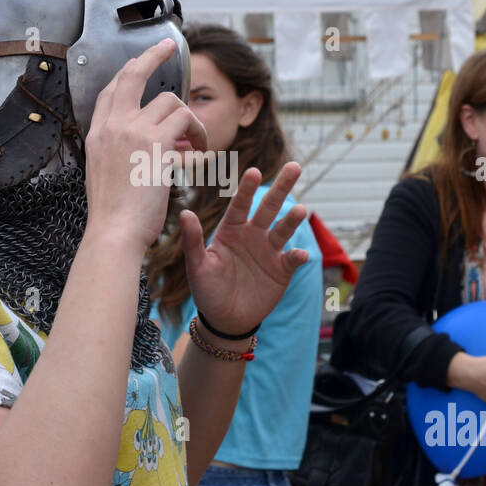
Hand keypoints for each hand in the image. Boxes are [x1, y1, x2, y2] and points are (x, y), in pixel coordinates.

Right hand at [84, 38, 205, 250]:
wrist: (114, 232)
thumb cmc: (114, 215)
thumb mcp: (105, 175)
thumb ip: (124, 152)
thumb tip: (160, 143)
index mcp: (96, 134)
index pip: (110, 91)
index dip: (127, 73)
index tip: (139, 63)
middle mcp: (112, 126)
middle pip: (132, 75)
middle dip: (153, 55)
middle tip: (169, 47)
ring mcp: (132, 131)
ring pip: (170, 101)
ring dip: (189, 120)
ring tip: (196, 143)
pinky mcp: (155, 142)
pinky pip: (185, 121)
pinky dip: (198, 133)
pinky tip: (199, 152)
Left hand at [182, 163, 310, 338]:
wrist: (225, 319)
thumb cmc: (207, 290)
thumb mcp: (197, 266)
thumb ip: (193, 240)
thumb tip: (184, 213)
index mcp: (232, 229)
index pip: (241, 204)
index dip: (247, 189)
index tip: (254, 172)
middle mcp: (253, 235)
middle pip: (269, 207)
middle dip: (281, 187)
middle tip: (294, 167)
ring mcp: (269, 251)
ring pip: (284, 229)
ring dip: (293, 220)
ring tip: (301, 209)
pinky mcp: (282, 270)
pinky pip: (292, 259)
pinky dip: (297, 256)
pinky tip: (300, 255)